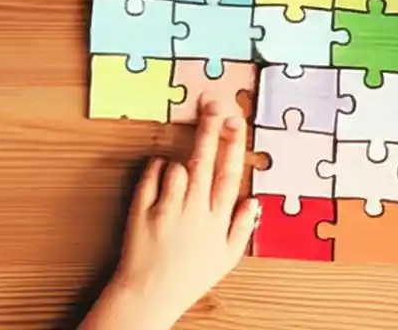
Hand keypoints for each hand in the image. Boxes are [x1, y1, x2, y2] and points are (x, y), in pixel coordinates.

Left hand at [83, 99, 257, 329]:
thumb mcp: (226, 258)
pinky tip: (160, 175)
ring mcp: (168, 208)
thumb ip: (243, 227)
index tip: (237, 120)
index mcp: (218, 219)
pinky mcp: (143, 209)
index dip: (235, 144)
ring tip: (180, 180)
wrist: (150, 294)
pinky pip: (151, 175)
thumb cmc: (189, 277)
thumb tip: (254, 201)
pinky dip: (155, 169)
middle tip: (213, 104)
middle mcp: (195, 210)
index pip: (231, 173)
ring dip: (179, 163)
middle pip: (206, 161)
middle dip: (211, 129)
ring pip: (177, 167)